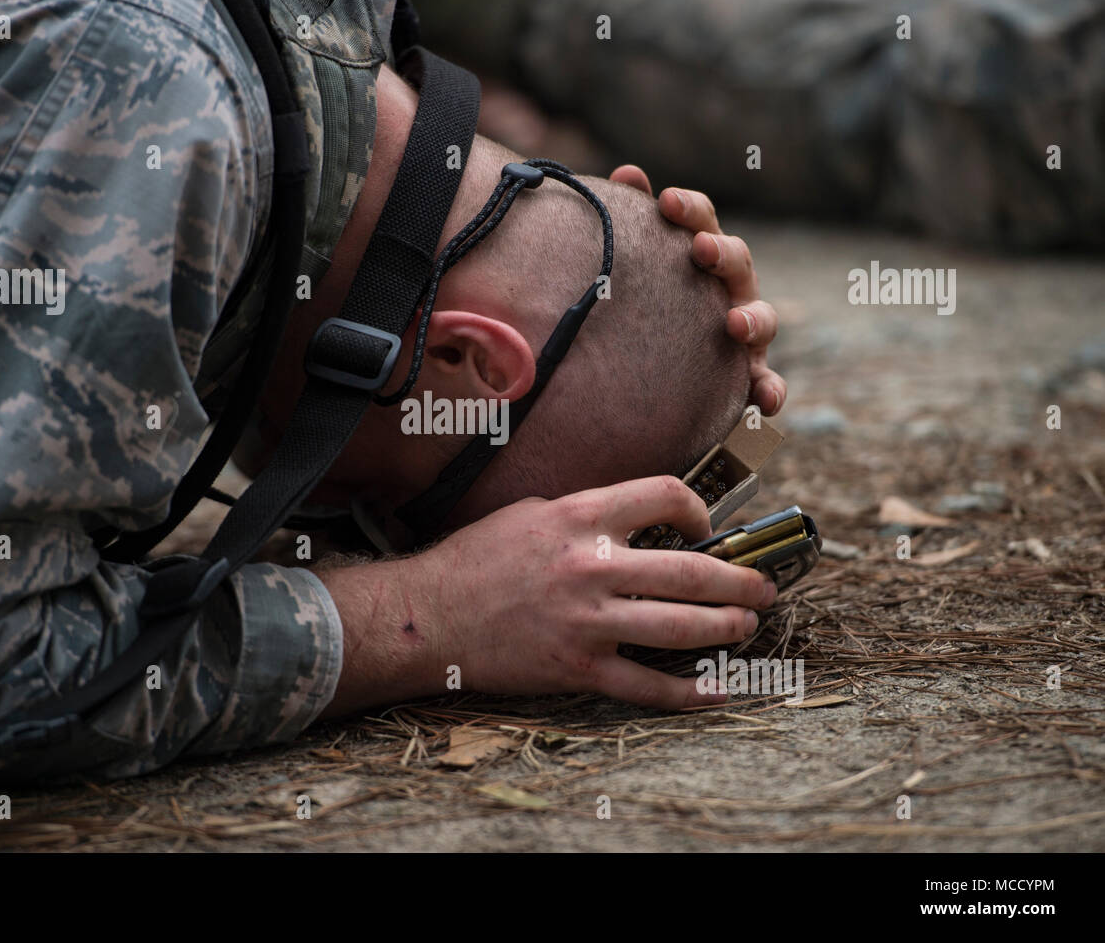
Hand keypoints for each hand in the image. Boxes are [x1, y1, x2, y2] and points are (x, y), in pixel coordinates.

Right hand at [320, 475, 776, 715]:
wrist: (426, 616)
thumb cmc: (474, 560)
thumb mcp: (530, 513)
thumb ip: (585, 513)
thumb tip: (635, 518)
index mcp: (579, 517)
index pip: (664, 496)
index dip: (698, 509)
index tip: (705, 525)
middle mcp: (589, 566)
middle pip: (692, 570)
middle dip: (740, 581)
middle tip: (762, 588)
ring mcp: (586, 621)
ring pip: (681, 627)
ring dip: (727, 628)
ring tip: (747, 626)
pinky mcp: (577, 668)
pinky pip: (646, 685)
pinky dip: (688, 691)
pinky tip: (718, 688)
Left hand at [609, 165, 786, 415]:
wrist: (657, 379)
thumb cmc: (653, 310)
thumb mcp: (644, 269)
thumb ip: (636, 224)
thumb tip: (627, 172)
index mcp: (704, 259)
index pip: (703, 223)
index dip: (689, 210)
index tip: (665, 201)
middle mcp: (731, 290)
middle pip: (737, 263)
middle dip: (723, 253)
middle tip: (701, 248)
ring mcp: (747, 335)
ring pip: (763, 320)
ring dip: (752, 320)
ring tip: (733, 323)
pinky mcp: (750, 379)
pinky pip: (767, 386)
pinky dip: (770, 392)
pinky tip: (766, 400)